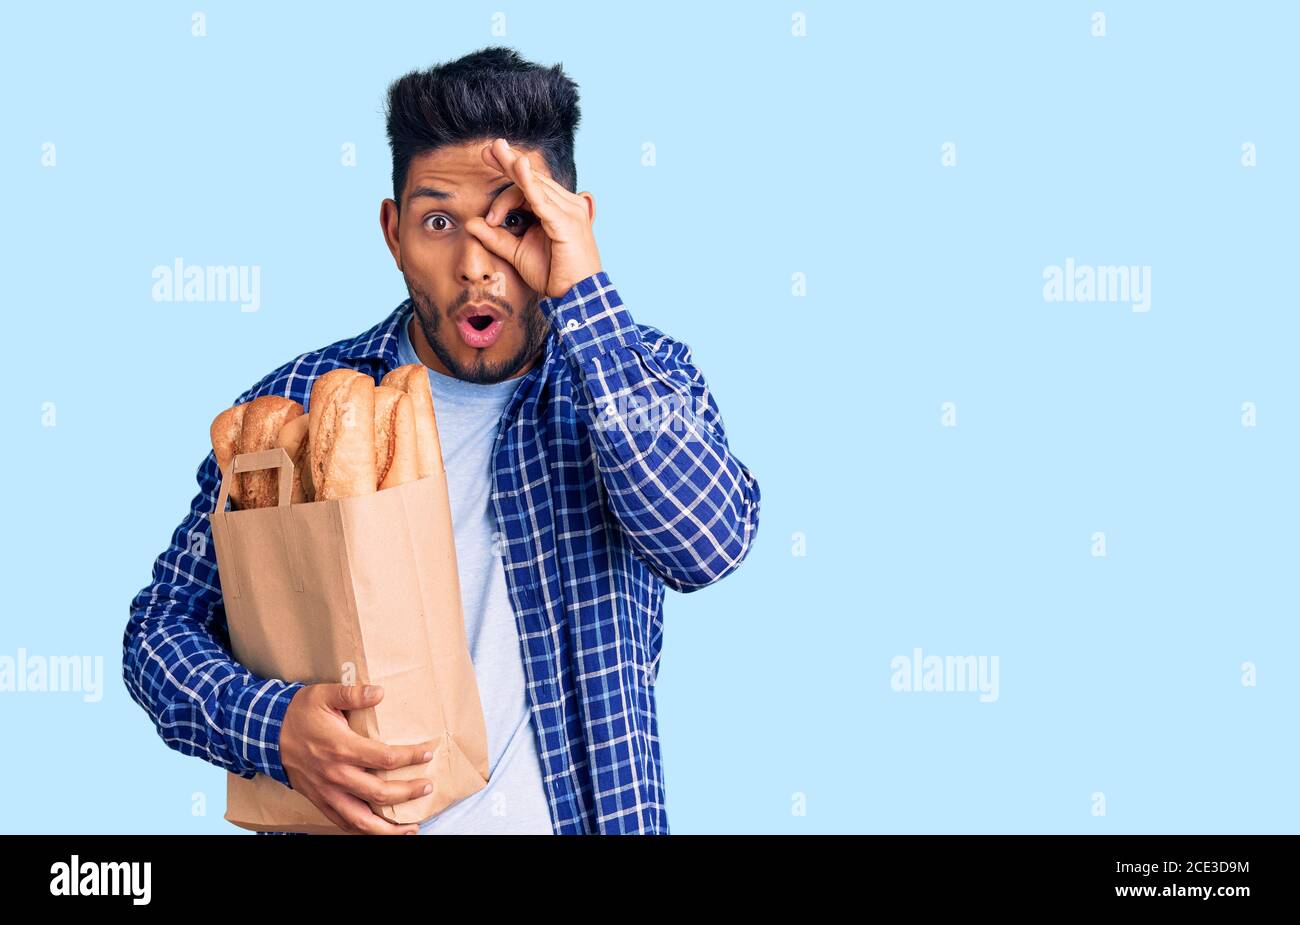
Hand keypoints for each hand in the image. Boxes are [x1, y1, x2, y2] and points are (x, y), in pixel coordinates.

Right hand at [279, 683, 437, 834]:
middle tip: (427, 787)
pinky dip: (364, 831)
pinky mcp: (320, 801)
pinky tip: (380, 831)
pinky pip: (343, 823)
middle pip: (380, 793)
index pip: (385, 758)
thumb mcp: (324, 695)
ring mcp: (327, 792)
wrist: (266, 734)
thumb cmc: (299, 713)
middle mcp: (336, 775)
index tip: (428, 753)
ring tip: (411, 827)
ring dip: (389, 828)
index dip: (411, 757)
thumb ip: (352, 694)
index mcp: (341, 748)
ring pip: (362, 820)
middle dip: (409, 793)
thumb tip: (380, 692)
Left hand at [464, 137, 602, 298]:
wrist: (576, 296)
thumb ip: (495, 237)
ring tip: (496, 151)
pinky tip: (518, 166)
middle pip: (532, 179)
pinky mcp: (566, 222)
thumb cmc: (554, 275)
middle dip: (509, 162)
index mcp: (557, 209)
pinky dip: (529, 183)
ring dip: (513, 169)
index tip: (486, 159)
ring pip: (534, 185)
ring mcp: (569, 211)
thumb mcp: (517, 252)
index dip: (508, 174)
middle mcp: (566, 205)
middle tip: (489, 147)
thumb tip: (470, 223)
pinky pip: (543, 199)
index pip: (529, 186)